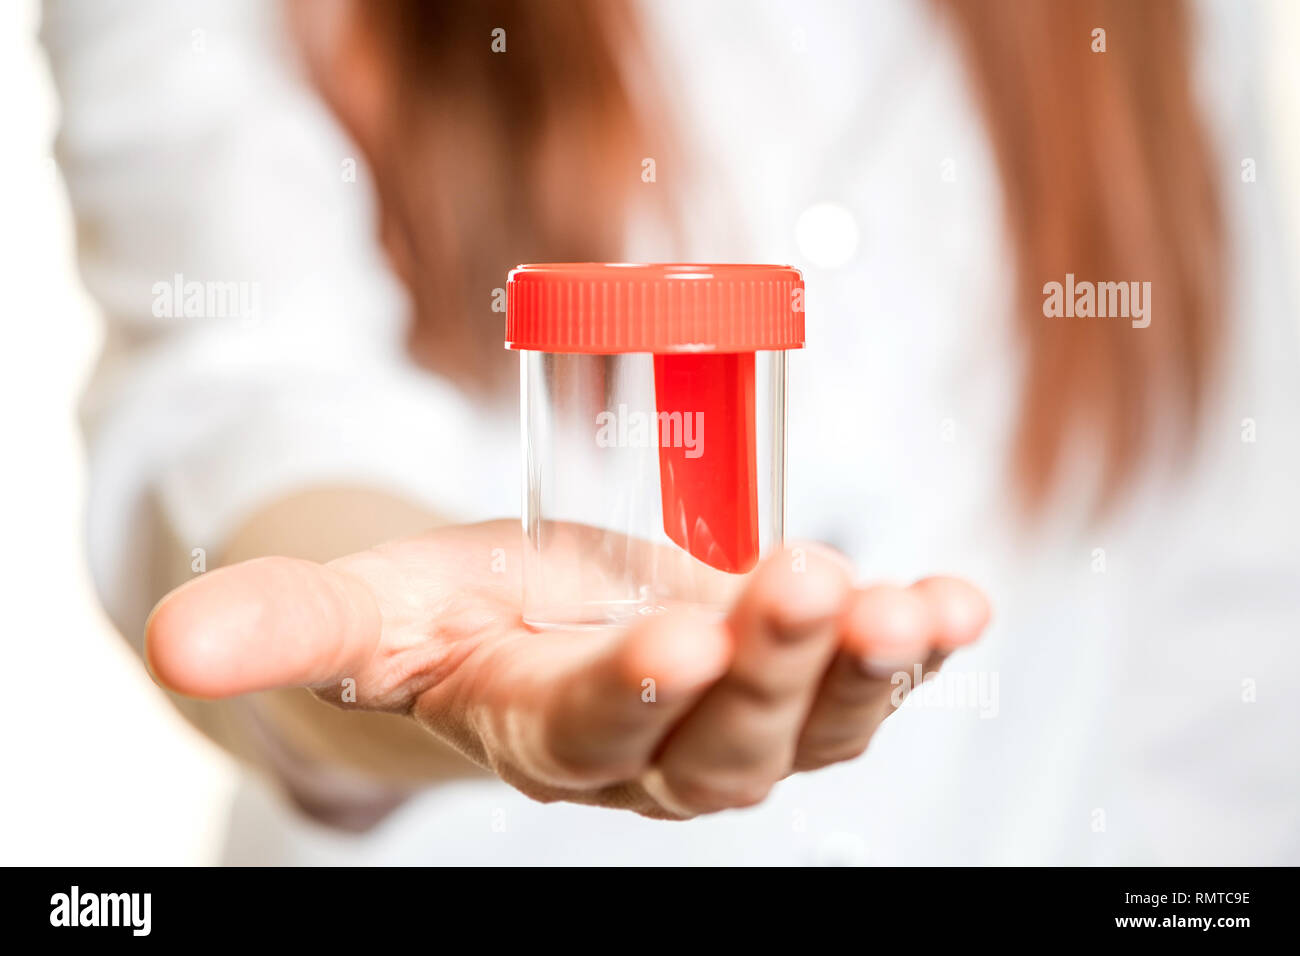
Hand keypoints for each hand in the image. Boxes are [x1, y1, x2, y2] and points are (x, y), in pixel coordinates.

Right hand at [146, 520, 989, 818]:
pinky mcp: (791, 680)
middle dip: (768, 669)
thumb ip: (288, 625)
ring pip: (813, 727)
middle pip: (724, 739)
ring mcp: (736, 726)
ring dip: (866, 668)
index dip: (632, 693)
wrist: (530, 627)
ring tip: (912, 607)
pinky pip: (864, 681)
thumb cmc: (450, 618)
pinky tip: (958, 603)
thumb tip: (173, 642)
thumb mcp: (367, 609)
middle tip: (803, 585)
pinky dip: (916, 645)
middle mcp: (655, 751)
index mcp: (546, 733)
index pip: (591, 731)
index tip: (667, 637)